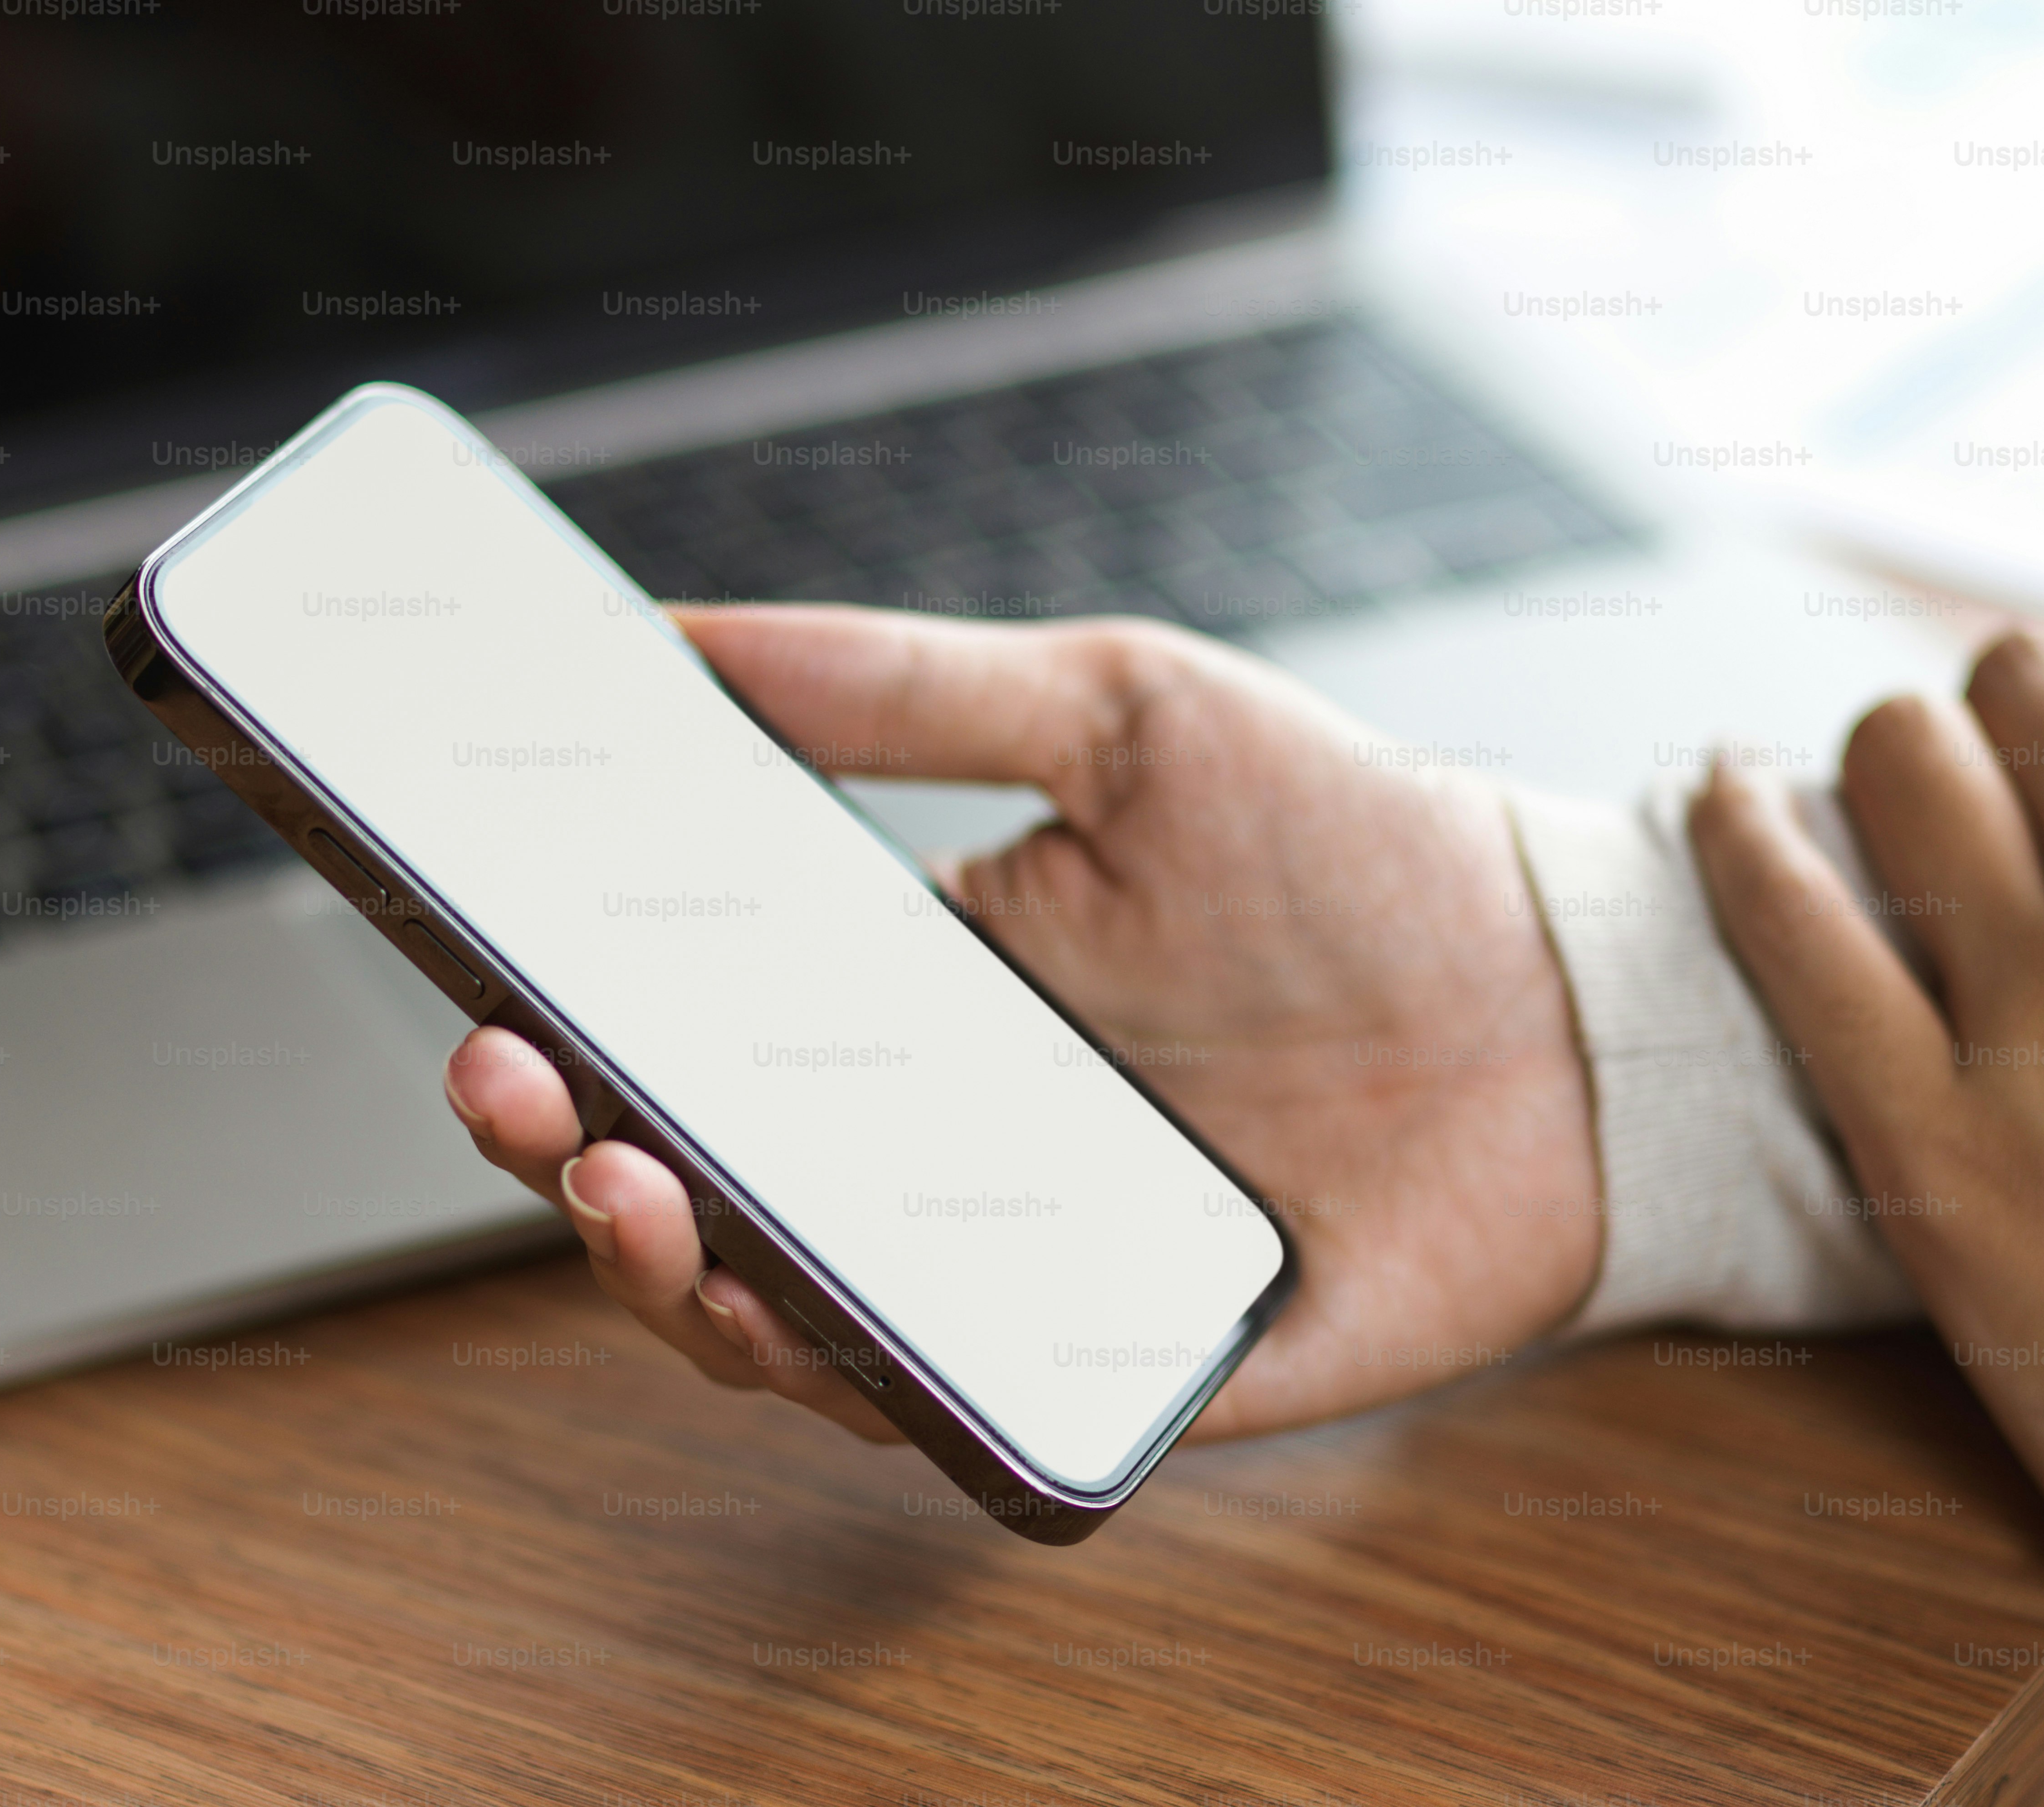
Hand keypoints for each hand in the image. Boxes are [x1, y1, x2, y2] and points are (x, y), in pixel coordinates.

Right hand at [443, 604, 1597, 1444]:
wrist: (1567, 997)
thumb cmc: (1355, 847)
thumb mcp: (1123, 712)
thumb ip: (903, 685)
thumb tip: (673, 629)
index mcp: (913, 1003)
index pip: (689, 1039)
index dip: (564, 1033)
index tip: (476, 986)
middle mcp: (939, 1151)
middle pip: (705, 1197)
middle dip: (572, 1162)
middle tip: (516, 1093)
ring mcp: (1019, 1275)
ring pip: (795, 1327)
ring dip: (682, 1281)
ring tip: (635, 1194)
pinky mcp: (1125, 1380)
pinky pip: (969, 1413)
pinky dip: (878, 1388)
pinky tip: (813, 1324)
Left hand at [1690, 603, 2043, 1521]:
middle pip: (2030, 684)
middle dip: (2034, 709)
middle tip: (2034, 779)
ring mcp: (2031, 1009)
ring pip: (1897, 757)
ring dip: (1899, 754)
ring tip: (1910, 800)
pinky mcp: (1918, 1127)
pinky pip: (1784, 918)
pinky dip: (1736, 829)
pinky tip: (1725, 796)